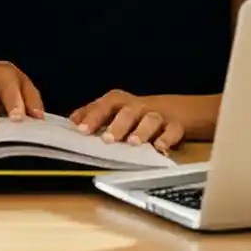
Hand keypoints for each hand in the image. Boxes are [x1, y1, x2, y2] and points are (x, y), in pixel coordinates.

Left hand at [70, 91, 210, 154]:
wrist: (179, 111)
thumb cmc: (141, 114)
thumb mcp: (119, 111)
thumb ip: (97, 114)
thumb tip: (71, 120)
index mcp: (124, 102)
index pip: (107, 103)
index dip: (93, 114)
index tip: (81, 129)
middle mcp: (141, 107)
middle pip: (129, 111)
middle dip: (117, 124)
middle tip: (107, 139)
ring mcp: (160, 116)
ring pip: (151, 119)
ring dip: (141, 130)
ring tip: (133, 143)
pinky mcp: (176, 126)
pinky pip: (173, 131)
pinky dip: (166, 139)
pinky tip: (159, 147)